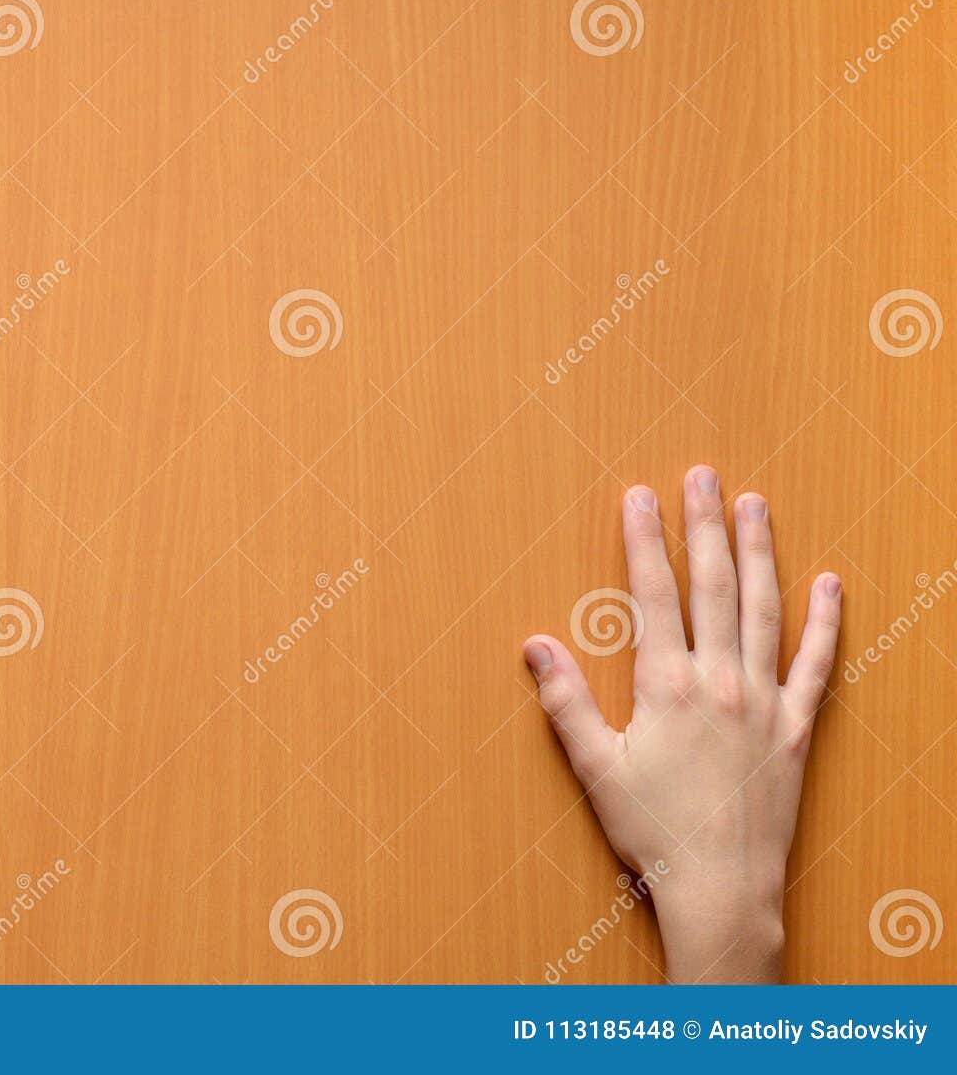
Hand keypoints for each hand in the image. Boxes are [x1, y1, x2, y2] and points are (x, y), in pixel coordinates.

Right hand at [523, 466, 840, 982]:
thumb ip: (567, 702)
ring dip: (760, 552)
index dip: (644, 540)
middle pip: (712, 585)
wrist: (722, 888)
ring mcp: (764, 701)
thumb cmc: (652, 832)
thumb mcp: (596, 767)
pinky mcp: (795, 728)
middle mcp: (720, 681)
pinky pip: (816, 664)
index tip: (639, 496)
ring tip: (756, 505)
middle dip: (704, 525)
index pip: (654, 594)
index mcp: (667, 686)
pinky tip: (829, 583)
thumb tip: (535, 645)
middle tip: (703, 476)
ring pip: (763, 608)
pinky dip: (826, 622)